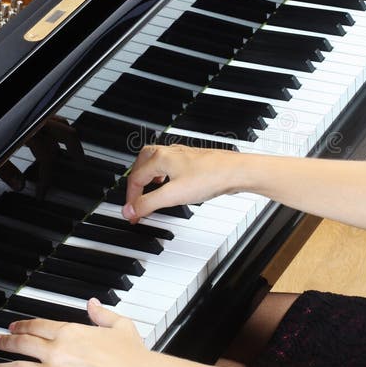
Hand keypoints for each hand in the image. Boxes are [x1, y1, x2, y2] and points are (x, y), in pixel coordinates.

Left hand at [0, 299, 149, 366]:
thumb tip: (92, 303)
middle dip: (5, 342)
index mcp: (71, 331)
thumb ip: (102, 313)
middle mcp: (58, 351)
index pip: (38, 326)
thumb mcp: (119, 324)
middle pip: (22, 344)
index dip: (22, 326)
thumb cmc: (132, 353)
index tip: (13, 326)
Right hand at [123, 143, 242, 220]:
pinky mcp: (193, 160)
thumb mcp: (173, 195)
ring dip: (148, 174)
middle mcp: (169, 152)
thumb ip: (148, 203)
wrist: (235, 172)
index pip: (136, 177)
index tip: (131, 213)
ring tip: (148, 189)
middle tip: (133, 196)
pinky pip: (169, 164)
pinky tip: (170, 183)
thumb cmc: (209, 177)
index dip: (131, 198)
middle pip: (142, 161)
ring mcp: (182, 155)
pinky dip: (162, 173)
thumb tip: (129, 210)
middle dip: (135, 179)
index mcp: (160, 158)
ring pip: (156, 160)